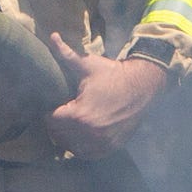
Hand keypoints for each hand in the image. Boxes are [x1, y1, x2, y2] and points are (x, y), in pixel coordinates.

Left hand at [47, 36, 167, 155]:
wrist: (142, 87)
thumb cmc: (113, 75)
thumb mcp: (88, 65)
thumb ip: (66, 54)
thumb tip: (52, 36)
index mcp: (80, 114)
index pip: (51, 120)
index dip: (49, 112)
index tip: (53, 105)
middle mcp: (89, 133)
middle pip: (59, 135)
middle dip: (57, 124)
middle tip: (61, 114)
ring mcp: (101, 143)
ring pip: (71, 147)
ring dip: (67, 137)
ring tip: (70, 124)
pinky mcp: (110, 148)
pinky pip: (87, 154)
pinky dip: (81, 147)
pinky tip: (82, 134)